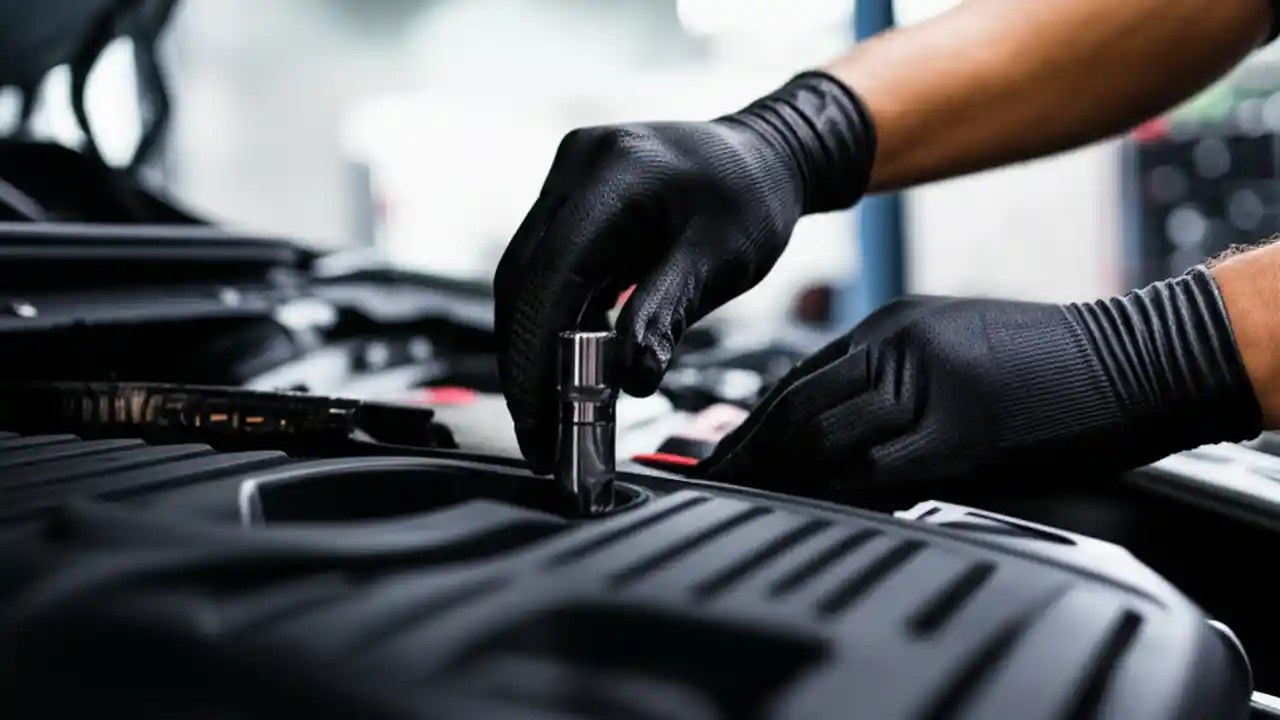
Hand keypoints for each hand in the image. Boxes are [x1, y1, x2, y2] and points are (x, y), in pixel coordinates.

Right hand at [494, 72, 875, 472]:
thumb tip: (631, 376)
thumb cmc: (752, 198)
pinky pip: (547, 269)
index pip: (551, 271)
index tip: (536, 413)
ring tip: (548, 414)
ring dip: (532, 345)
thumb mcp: (720, 259)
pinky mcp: (570, 202)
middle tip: (536, 431)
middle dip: (523, 360)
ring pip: (526, 277)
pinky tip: (566, 368)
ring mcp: (568, 181)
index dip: (534, 349)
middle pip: (522, 277)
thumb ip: (667, 313)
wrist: (765, 154)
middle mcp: (577, 166)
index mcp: (615, 171)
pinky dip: (552, 321)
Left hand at [703, 268, 1261, 491]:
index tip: (720, 455)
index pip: (796, 377)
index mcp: (893, 326)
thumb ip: (888, 373)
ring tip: (747, 501)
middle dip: (746, 453)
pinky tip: (808, 507)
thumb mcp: (953, 341)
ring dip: (781, 475)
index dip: (750, 422)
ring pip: (824, 436)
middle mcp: (900, 348)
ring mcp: (930, 389)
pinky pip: (875, 471)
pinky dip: (834, 493)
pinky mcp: (963, 435)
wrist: (1132, 358)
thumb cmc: (1047, 359)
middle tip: (711, 485)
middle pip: (796, 406)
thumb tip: (828, 420)